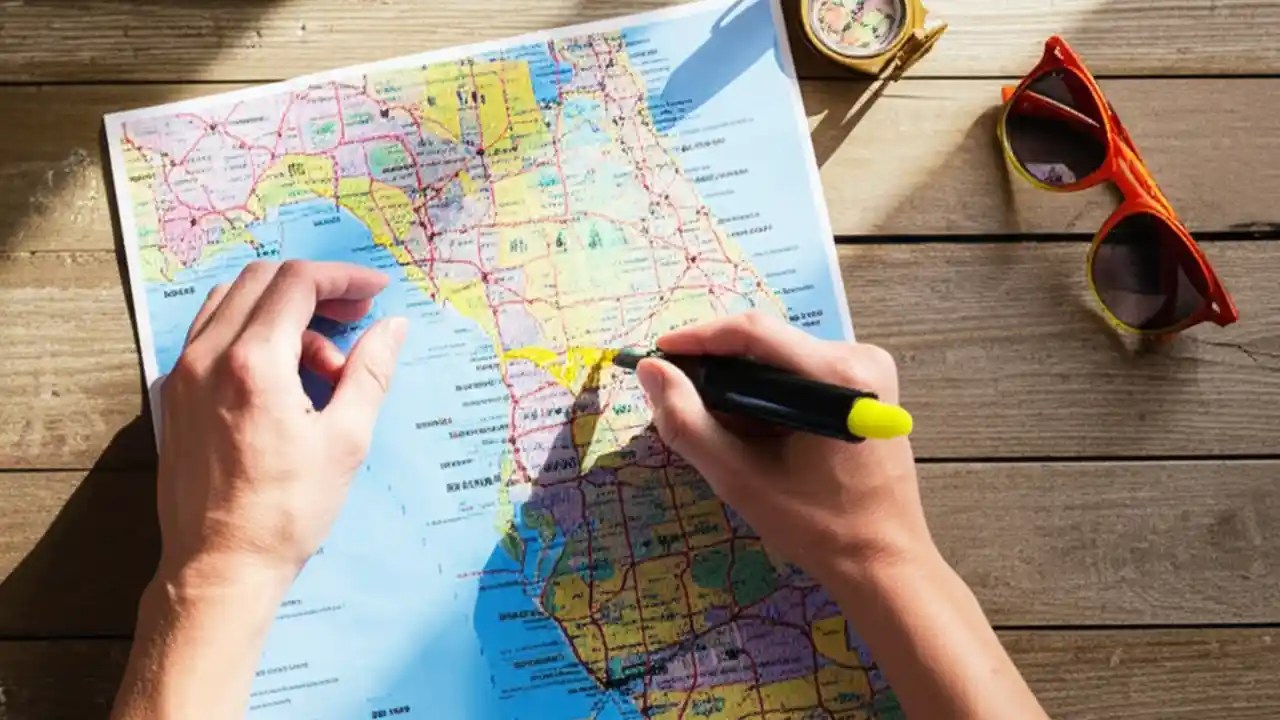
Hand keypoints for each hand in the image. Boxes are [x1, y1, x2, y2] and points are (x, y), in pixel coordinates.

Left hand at [155, 260, 406, 594]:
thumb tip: (393, 327)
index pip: (298, 283)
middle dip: (316, 288)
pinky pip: (211, 334)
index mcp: (253, 362)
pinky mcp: (174, 396)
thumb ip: (370, 372)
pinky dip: (251, 332)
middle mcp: (208, 356)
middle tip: (357, 317)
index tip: (376, 290)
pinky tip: (283, 373)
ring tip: (322, 358)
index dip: (344, 277)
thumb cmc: (287, 511)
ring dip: (283, 310)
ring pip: (232, 302)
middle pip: (263, 280)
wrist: (220, 565)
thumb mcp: (346, 440)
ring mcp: (183, 375)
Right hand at [635, 312, 932, 585]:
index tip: (656, 356)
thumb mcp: (741, 479)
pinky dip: (769, 397)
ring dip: (743, 388)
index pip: (753, 332)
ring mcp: (870, 371)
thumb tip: (651, 371)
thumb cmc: (819, 528)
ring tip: (719, 431)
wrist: (885, 563)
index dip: (697, 338)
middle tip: (681, 406)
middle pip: (767, 344)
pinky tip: (755, 434)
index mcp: (838, 374)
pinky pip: (802, 375)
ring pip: (781, 359)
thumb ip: (688, 422)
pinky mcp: (869, 389)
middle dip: (718, 372)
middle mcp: (860, 358)